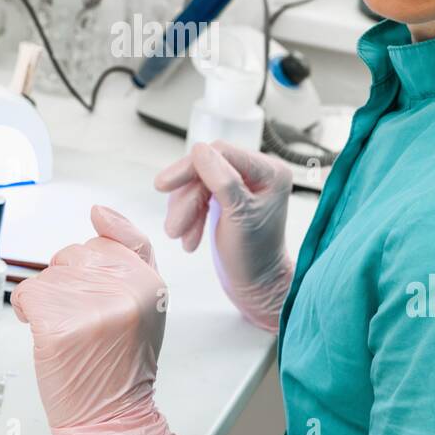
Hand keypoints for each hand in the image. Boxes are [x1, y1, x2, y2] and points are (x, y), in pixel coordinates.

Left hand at [12, 204, 183, 434]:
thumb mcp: (146, 302)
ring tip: (69, 331)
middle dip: (68, 283)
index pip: (107, 241)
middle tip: (84, 320)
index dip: (92, 269)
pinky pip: (26, 295)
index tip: (93, 294)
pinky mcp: (56, 324)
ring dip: (48, 301)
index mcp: (147, 280)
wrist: (112, 414)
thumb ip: (130, 253)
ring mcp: (88, 305)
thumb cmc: (124, 362)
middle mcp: (121, 288)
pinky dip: (27, 312)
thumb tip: (99, 210)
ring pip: (47, 275)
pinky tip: (46, 333)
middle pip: (73, 255)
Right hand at [153, 140, 293, 332]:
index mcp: (270, 172)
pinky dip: (189, 215)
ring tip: (180, 236)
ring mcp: (243, 184)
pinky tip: (189, 237)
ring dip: (185, 209)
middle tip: (173, 226)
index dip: (190, 167)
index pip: (223, 153)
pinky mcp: (228, 196)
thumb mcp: (239, 216)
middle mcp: (259, 173)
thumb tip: (199, 149)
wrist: (257, 285)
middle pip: (208, 168)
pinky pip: (199, 194)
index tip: (163, 184)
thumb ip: (222, 181)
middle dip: (187, 198)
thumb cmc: (255, 257)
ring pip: (199, 183)